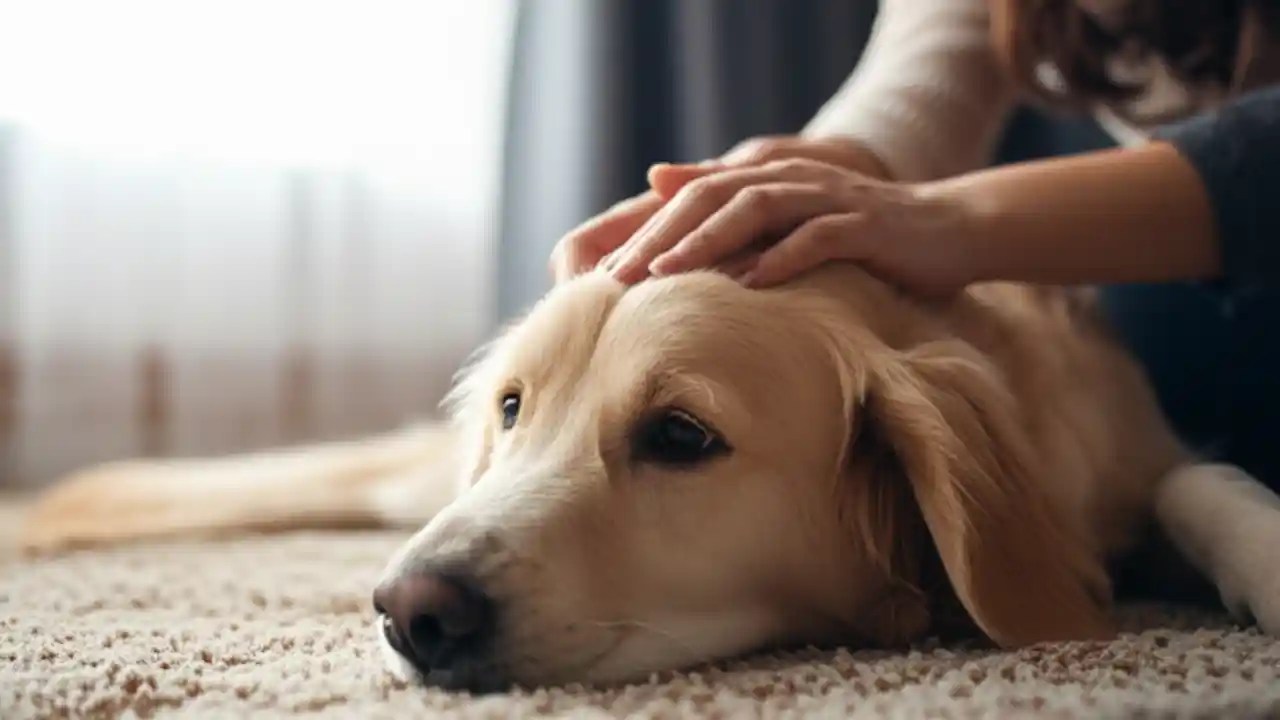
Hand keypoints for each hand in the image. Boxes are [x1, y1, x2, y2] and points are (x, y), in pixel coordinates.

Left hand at [547, 136, 890, 283]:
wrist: (950, 227)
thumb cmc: (861, 234)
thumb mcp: (791, 218)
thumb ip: (730, 205)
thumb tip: (657, 183)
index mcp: (768, 179)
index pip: (692, 196)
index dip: (647, 229)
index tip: (605, 272)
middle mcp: (791, 180)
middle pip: (712, 196)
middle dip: (662, 234)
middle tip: (619, 277)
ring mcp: (829, 200)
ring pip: (755, 209)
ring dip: (707, 240)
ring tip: (667, 273)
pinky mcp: (866, 226)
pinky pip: (817, 238)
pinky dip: (782, 257)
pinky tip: (751, 283)